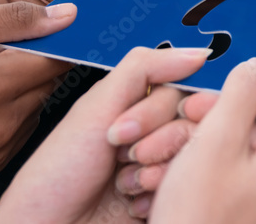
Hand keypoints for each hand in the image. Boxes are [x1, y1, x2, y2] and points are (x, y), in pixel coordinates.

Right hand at [0, 3, 75, 180]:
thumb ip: (13, 19)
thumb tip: (68, 16)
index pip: (59, 58)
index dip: (56, 38)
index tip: (43, 27)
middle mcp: (0, 125)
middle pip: (50, 81)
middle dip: (34, 59)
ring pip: (38, 104)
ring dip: (22, 85)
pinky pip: (22, 128)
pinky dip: (11, 110)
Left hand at [0, 47, 209, 222]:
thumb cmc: (57, 175)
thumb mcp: (97, 108)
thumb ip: (145, 68)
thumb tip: (198, 51)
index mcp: (138, 103)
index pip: (182, 88)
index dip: (167, 106)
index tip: (140, 122)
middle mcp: (153, 131)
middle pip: (192, 120)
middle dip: (156, 140)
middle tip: (123, 154)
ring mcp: (161, 166)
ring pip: (195, 155)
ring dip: (156, 171)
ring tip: (123, 184)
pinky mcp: (166, 196)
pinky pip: (189, 187)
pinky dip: (158, 195)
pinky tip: (133, 203)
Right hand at [149, 58, 255, 223]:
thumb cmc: (204, 223)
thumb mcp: (216, 140)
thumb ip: (242, 89)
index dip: (223, 103)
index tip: (193, 116)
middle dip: (205, 134)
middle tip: (166, 148)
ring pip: (245, 161)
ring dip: (201, 161)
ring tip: (163, 177)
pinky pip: (248, 191)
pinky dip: (214, 187)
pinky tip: (180, 196)